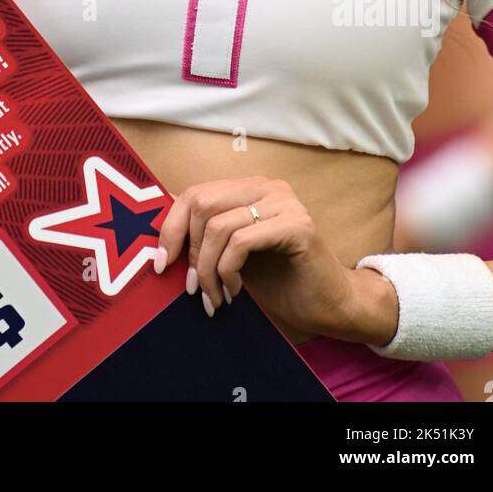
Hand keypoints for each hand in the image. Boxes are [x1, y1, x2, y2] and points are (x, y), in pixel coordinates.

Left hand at [154, 175, 384, 341]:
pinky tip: (236, 290)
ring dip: (207, 269)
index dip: (171, 228)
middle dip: (188, 250)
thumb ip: (207, 239)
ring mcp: (285, 203)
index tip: (161, 264)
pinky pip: (241, 241)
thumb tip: (161, 243)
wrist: (331, 306)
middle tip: (192, 287)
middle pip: (202, 203)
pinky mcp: (297, 226)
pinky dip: (228, 270)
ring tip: (215, 297)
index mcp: (250, 188)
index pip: (195, 193)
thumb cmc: (281, 282)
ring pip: (218, 226)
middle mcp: (268, 187)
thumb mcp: (234, 256)